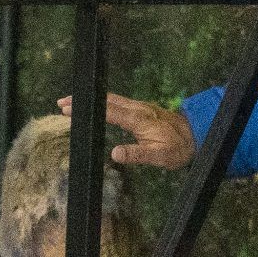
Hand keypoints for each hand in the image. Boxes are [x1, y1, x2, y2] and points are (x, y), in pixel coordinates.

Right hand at [56, 93, 197, 168]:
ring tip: (71, 103)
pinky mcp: (141, 109)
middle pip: (107, 100)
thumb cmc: (177, 149)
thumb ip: (136, 155)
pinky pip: (118, 102)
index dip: (89, 109)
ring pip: (112, 99)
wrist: (195, 137)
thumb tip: (114, 154)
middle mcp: (138, 109)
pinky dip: (102, 102)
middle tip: (61, 102)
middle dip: (84, 100)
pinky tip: (94, 106)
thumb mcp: (158, 157)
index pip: (109, 112)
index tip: (69, 109)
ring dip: (91, 100)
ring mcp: (140, 107)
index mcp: (139, 119)